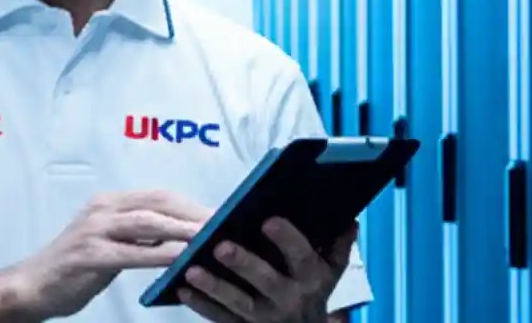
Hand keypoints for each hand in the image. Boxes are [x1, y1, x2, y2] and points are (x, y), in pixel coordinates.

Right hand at [9, 189, 212, 319]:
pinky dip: (160, 254)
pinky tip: (181, 259)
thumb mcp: (111, 245)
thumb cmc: (75, 268)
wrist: (32, 286)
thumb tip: (182, 238)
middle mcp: (103, 209)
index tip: (222, 215)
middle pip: (159, 203)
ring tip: (211, 237)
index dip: (192, 204)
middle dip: (194, 213)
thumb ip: (140, 238)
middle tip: (226, 224)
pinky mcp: (90, 255)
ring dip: (182, 229)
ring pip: (148, 222)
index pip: (160, 196)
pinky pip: (132, 252)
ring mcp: (94, 230)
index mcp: (109, 203)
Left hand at [176, 218, 357, 322]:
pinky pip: (220, 318)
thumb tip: (349, 219)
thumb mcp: (331, 272)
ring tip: (192, 269)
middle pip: (266, 282)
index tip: (269, 220)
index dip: (288, 240)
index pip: (303, 258)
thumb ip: (338, 245)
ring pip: (238, 303)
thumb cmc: (315, 293)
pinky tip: (182, 288)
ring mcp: (265, 318)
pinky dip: (200, 304)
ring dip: (215, 287)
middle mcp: (289, 299)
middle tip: (221, 246)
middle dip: (244, 264)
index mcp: (311, 279)